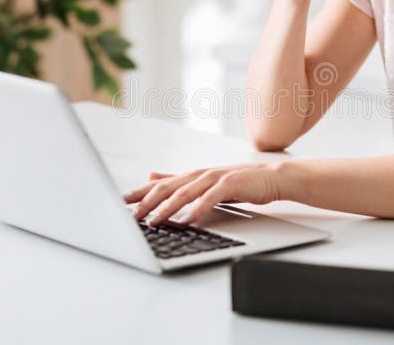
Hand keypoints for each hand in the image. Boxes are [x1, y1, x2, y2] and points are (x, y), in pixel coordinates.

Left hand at [124, 162, 288, 225]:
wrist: (273, 177)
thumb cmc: (240, 182)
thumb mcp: (205, 182)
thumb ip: (179, 181)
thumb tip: (151, 176)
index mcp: (193, 175)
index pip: (160, 184)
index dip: (140, 192)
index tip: (120, 202)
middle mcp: (200, 174)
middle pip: (168, 187)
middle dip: (146, 201)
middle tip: (130, 215)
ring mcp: (215, 178)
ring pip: (185, 192)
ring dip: (167, 207)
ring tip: (153, 220)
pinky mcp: (230, 185)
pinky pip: (210, 198)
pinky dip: (198, 209)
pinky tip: (187, 219)